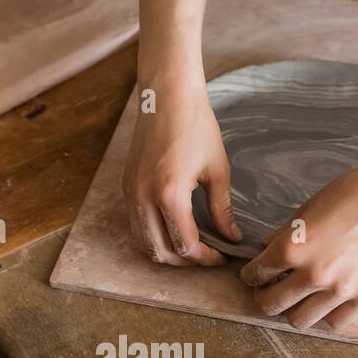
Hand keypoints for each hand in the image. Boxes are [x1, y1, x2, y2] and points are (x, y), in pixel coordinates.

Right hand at [122, 72, 241, 265]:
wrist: (167, 95)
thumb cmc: (196, 125)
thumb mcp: (217, 169)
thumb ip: (222, 209)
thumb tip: (231, 236)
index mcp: (169, 194)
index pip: (185, 245)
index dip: (206, 258)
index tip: (222, 256)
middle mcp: (143, 198)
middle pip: (160, 252)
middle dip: (186, 261)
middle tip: (207, 256)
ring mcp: (131, 193)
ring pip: (144, 243)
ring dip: (166, 252)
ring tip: (190, 247)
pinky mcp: (127, 186)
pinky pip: (136, 225)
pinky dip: (153, 236)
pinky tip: (173, 229)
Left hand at [240, 156, 357, 330]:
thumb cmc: (355, 192)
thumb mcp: (310, 207)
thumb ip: (285, 232)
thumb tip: (267, 247)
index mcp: (294, 248)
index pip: (258, 273)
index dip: (250, 275)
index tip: (252, 276)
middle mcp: (314, 275)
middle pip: (272, 305)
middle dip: (263, 298)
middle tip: (267, 290)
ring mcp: (340, 290)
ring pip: (300, 321)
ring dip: (293, 310)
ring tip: (297, 298)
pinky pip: (336, 323)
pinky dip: (326, 317)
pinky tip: (325, 304)